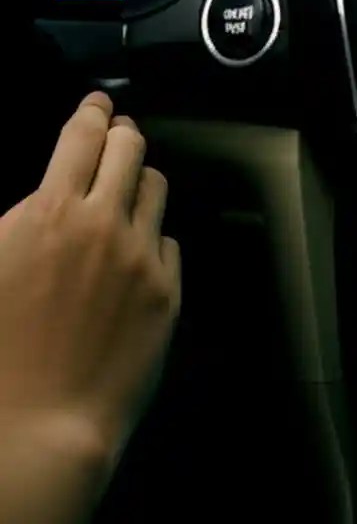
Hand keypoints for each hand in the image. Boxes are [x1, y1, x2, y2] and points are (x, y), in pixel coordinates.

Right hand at [0, 92, 178, 468]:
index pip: (82, 137)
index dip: (93, 112)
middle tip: (118, 134)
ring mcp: (143, 258)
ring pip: (158, 190)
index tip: (99, 104)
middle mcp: (104, 224)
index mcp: (49, 211)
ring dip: (141, 180)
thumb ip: (15, 223)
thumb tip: (37, 201)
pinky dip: (153, 236)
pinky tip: (138, 248)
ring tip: (129, 187)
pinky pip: (169, 243)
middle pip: (132, 150)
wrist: (37, 423)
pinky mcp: (169, 293)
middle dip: (124, 134)